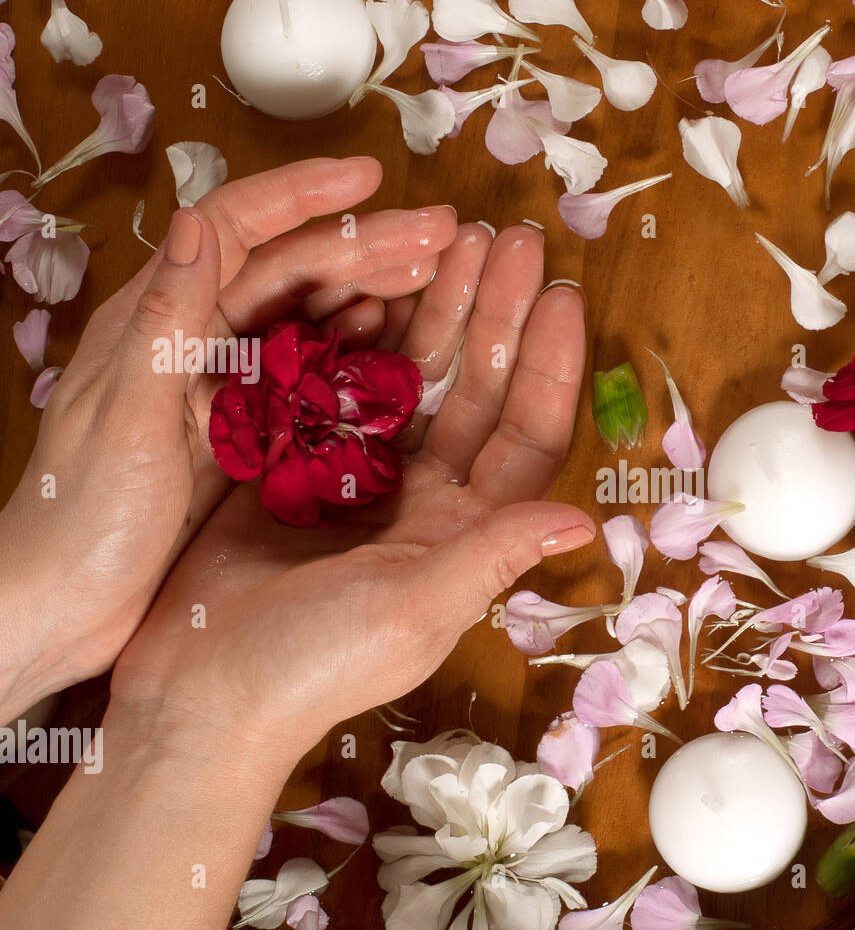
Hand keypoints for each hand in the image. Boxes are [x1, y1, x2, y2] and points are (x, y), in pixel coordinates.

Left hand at [0, 157, 457, 716]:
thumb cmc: (81, 515)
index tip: (370, 176)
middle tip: (440, 232)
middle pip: (286, 268)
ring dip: (368, 287)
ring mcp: (218, 382)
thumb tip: (197, 222)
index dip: (303, 195)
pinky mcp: (238, 427)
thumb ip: (165, 321)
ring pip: (304, 314)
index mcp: (154, 319)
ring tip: (436, 274)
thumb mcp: (125, 417)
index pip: (235, 228)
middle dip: (363, 241)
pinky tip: (392, 339)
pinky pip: (307, 373)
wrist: (65, 602)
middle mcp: (189, 337)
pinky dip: (351, 349)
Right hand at [109, 223, 591, 769]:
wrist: (195, 694)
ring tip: (448, 235)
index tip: (558, 291)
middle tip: (506, 236)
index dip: (548, 365)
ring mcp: (358, 478)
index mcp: (463, 533)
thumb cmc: (313, 667)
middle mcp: (424, 501)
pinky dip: (352, 332)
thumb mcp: (413, 608)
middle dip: (493, 312)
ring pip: (408, 376)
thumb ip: (492, 555)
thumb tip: (583, 521)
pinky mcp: (295, 465)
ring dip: (433, 309)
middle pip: (474, 390)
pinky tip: (368, 279)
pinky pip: (335, 382)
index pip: (525, 435)